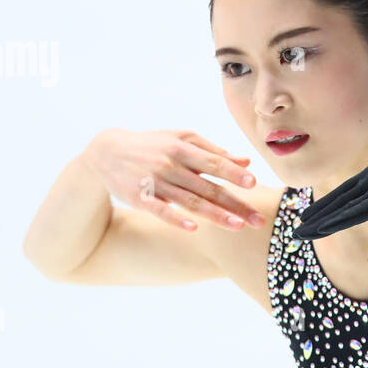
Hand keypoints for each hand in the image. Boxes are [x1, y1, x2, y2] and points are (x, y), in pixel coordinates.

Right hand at [84, 128, 262, 230]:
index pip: (215, 163)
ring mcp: (156, 182)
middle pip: (209, 188)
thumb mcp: (182, 140)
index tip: (254, 184)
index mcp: (184, 150)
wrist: (108, 151)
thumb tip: (245, 162)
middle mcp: (172, 165)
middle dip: (236, 204)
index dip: (234, 174)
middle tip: (258, 219)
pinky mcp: (140, 197)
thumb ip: (213, 151)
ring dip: (216, 215)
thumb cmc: (154, 145)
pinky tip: (193, 228)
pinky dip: (176, 218)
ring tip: (238, 226)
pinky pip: (161, 210)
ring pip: (191, 201)